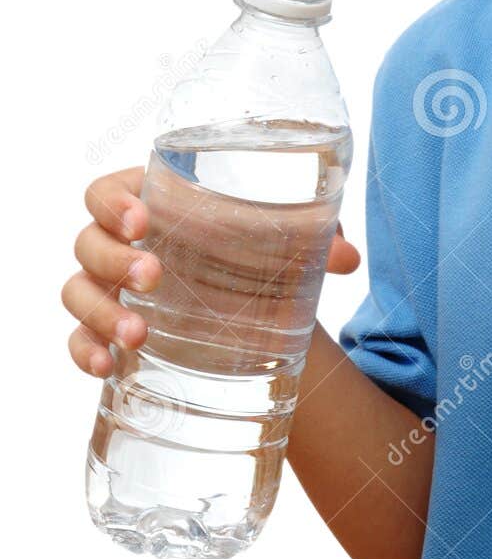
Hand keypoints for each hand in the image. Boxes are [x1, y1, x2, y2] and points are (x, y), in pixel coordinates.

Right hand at [64, 164, 362, 377]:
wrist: (251, 300)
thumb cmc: (255, 247)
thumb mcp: (283, 236)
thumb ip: (316, 234)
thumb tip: (347, 258)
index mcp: (149, 200)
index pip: (106, 191)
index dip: (113, 203)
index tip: (143, 220)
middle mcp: (118, 243)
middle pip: (88, 242)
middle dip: (114, 259)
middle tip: (155, 275)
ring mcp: (107, 288)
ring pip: (76, 292)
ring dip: (99, 312)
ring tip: (137, 334)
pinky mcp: (106, 331)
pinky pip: (76, 340)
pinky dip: (84, 352)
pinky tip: (107, 366)